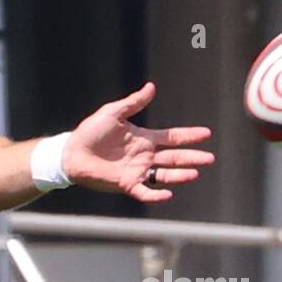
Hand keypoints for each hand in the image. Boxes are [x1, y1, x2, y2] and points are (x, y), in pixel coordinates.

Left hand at [61, 82, 214, 203]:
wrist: (71, 152)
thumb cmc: (90, 131)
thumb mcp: (113, 113)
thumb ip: (133, 103)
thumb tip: (152, 86)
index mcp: (143, 139)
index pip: (171, 138)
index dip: (189, 136)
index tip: (206, 133)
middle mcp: (144, 156)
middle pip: (173, 158)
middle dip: (192, 158)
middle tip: (210, 158)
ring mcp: (137, 171)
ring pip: (164, 175)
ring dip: (179, 175)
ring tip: (195, 173)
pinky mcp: (126, 184)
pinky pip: (144, 191)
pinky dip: (156, 194)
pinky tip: (168, 193)